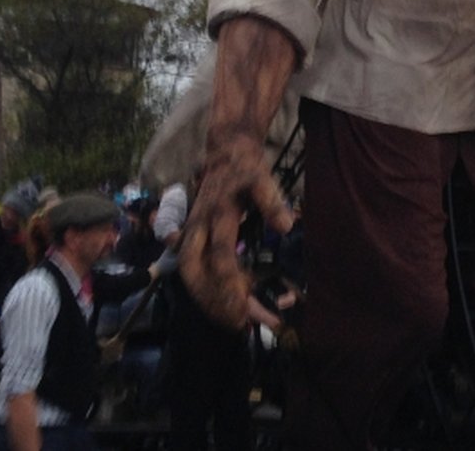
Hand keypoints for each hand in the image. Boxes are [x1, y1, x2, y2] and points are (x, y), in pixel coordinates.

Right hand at [180, 133, 293, 328]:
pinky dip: (202, 287)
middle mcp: (199, 226)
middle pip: (194, 271)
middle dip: (213, 300)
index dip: (230, 286)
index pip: (219, 258)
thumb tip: (286, 227)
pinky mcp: (190, 235)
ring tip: (233, 320)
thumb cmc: (247, 169)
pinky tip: (218, 306)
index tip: (244, 311)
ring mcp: (191, 231)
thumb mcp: (263, 180)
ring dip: (207, 299)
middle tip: (240, 323)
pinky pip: (190, 266)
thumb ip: (272, 202)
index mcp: (218, 215)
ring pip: (188, 272)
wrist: (225, 150)